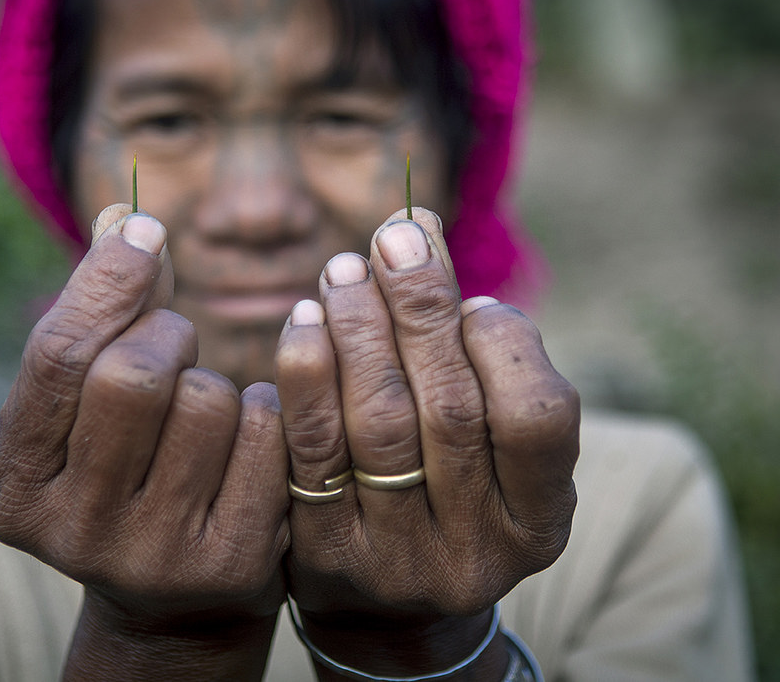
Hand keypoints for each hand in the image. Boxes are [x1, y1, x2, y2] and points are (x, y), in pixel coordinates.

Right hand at [0, 205, 289, 680]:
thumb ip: (100, 317)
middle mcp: (71, 530)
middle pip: (133, 375)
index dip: (107, 281)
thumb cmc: (127, 472)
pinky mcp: (229, 563)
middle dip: (167, 332)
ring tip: (206, 415)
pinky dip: (267, 412)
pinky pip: (267, 434)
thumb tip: (123, 216)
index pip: (60, 356)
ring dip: (218, 382)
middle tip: (176, 339)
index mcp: (15, 484)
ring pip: (208, 400)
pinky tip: (251, 440)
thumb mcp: (87, 411)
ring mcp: (152, 555)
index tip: (146, 230)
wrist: (177, 598)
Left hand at [275, 208, 579, 678]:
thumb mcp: (495, 453)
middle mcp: (476, 551)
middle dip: (420, 309)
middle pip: (450, 408)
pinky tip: (303, 320)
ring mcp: (397, 560)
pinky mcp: (325, 552)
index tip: (470, 295)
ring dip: (359, 328)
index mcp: (538, 521)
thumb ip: (480, 364)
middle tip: (395, 236)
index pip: (540, 417)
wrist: (386, 607)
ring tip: (344, 270)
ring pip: (379, 421)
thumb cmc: (449, 495)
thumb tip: (427, 250)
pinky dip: (307, 372)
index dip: (503, 343)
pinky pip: (311, 448)